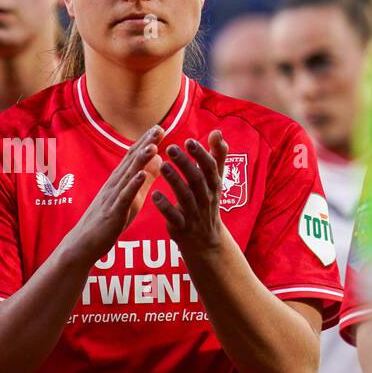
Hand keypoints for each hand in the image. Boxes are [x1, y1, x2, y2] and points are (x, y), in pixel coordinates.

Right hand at [65, 125, 162, 263]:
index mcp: (118, 182)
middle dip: (145, 144)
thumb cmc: (107, 223)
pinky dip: (132, 185)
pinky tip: (141, 174)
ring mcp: (112, 198)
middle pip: (130, 161)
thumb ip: (143, 182)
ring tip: (152, 146)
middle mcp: (114, 185)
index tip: (159, 127)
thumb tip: (157, 163)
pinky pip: (123, 197)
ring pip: (127, 175)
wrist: (83, 244)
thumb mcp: (130, 199)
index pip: (132, 158)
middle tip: (159, 128)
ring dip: (140, 160)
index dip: (145, 142)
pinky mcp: (113, 213)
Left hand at [152, 130, 228, 254]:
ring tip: (162, 166)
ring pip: (185, 196)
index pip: (210, 168)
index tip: (189, 140)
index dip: (201, 154)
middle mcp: (205, 198)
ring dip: (174, 181)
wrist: (205, 240)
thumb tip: (218, 132)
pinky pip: (173, 217)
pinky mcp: (181, 227)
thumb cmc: (207, 203)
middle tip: (171, 148)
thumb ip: (217, 156)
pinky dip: (165, 206)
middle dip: (185, 164)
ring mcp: (194, 214)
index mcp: (213, 186)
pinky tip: (154, 195)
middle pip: (197, 179)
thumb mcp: (215, 181)